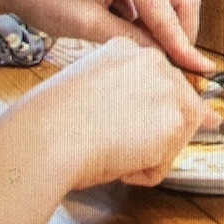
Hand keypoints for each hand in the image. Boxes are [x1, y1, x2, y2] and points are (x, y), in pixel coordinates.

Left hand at [0, 0, 213, 73]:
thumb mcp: (89, 27)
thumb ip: (131, 41)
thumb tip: (161, 60)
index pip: (169, 13)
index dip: (184, 46)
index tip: (201, 70)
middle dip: (183, 31)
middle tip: (181, 64)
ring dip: (166, 23)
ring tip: (158, 55)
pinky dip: (148, 15)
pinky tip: (137, 38)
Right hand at [8, 40, 214, 189]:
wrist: (45, 138)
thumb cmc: (49, 120)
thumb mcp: (85, 85)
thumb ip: (121, 90)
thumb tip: (178, 116)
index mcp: (126, 49)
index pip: (150, 87)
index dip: (131, 115)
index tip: (106, 121)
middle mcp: (154, 61)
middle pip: (168, 109)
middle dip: (145, 133)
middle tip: (107, 137)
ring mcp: (169, 90)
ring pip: (169, 138)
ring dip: (141, 154)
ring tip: (108, 144)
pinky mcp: (175, 123)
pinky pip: (161, 166)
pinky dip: (138, 174)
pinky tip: (113, 158)